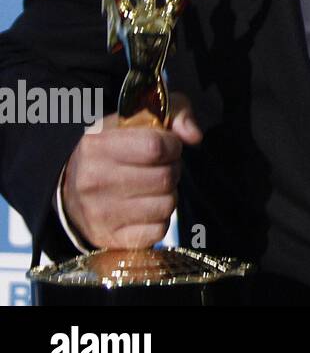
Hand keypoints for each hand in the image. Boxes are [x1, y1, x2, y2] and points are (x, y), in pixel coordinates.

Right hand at [61, 91, 201, 248]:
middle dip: (172, 170)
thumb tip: (194, 136)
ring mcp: (100, 213)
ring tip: (152, 187)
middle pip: (165, 177)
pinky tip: (145, 208)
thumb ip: (175, 114)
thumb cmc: (115, 148)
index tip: (167, 146)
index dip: (173, 145)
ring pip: (167, 205)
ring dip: (168, 195)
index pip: (156, 146)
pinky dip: (159, 219)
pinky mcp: (110, 238)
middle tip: (160, 168)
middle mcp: (93, 180)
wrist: (72, 188)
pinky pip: (159, 231)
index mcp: (97, 145)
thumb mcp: (140, 118)